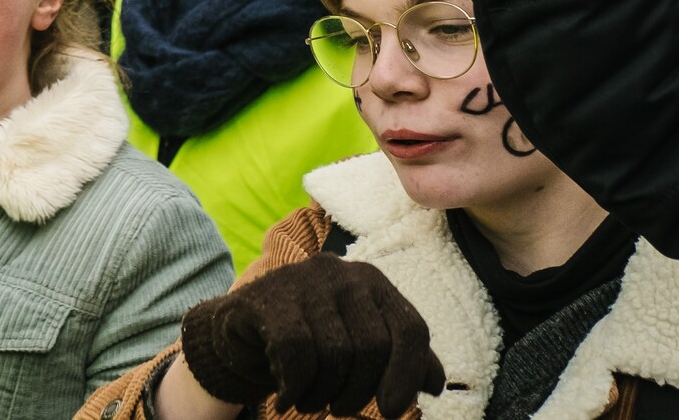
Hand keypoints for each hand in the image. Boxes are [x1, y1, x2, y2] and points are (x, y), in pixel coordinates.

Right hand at [177, 253, 444, 417]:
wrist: (242, 327)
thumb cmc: (311, 337)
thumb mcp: (358, 343)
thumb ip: (398, 359)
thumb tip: (436, 383)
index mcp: (373, 282)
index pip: (410, 329)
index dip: (407, 375)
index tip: (391, 411)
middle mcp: (343, 273)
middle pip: (372, 347)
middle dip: (357, 392)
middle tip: (338, 407)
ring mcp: (303, 280)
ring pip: (334, 354)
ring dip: (322, 394)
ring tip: (310, 401)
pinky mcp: (269, 297)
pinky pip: (296, 353)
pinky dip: (294, 386)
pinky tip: (285, 398)